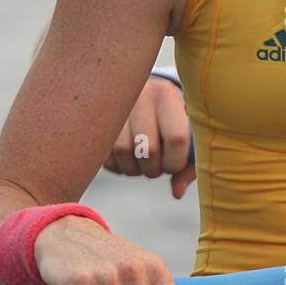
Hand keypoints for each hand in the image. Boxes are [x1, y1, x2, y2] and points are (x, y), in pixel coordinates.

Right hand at [102, 76, 194, 197]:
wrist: (141, 91)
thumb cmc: (172, 118)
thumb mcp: (188, 133)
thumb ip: (190, 164)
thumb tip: (177, 193)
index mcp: (168, 94)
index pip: (177, 139)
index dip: (176, 162)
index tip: (174, 165)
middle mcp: (140, 94)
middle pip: (148, 150)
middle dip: (154, 169)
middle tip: (157, 166)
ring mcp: (114, 106)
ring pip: (123, 153)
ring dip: (134, 169)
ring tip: (142, 162)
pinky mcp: (96, 119)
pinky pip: (104, 154)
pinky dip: (117, 166)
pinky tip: (127, 158)